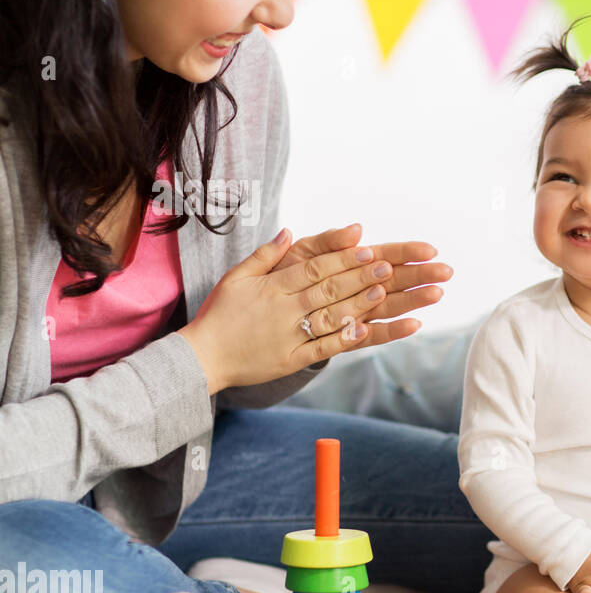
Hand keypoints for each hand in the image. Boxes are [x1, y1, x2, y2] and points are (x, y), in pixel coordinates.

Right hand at [179, 225, 450, 394]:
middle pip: (327, 290)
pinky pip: (321, 349)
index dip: (341, 259)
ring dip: (357, 304)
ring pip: (329, 317)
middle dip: (358, 277)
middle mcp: (284, 309)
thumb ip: (265, 255)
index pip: (314, 269)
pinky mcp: (291, 360)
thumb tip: (289, 232)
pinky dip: (343, 339)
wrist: (202, 357)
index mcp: (273, 287)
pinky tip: (365, 329)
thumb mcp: (236, 277)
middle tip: (386, 266)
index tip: (366, 249)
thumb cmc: (220, 314)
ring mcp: (289, 335)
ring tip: (383, 292)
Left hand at [270, 223, 452, 350]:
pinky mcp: (347, 336)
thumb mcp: (301, 252)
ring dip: (414, 300)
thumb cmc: (280, 277)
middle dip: (421, 275)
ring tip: (436, 294)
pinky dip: (392, 330)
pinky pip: (372, 335)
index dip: (408, 252)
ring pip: (390, 305)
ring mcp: (357, 312)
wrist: (258, 314)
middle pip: (396, 280)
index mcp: (351, 263)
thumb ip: (328, 242)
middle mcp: (359, 288)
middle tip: (446, 272)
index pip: (386, 254)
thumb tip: (357, 229)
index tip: (430, 250)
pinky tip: (414, 325)